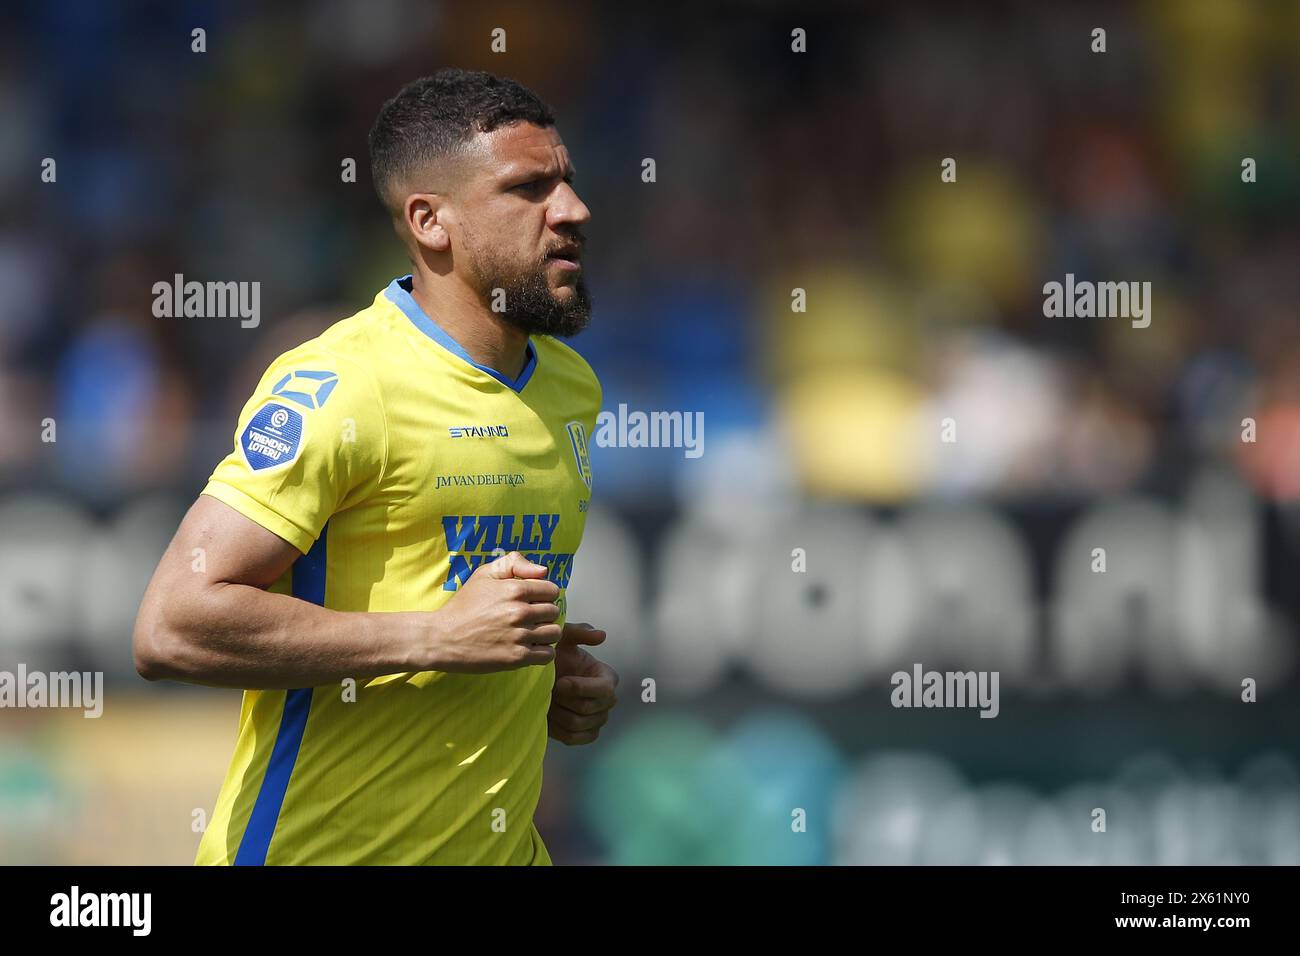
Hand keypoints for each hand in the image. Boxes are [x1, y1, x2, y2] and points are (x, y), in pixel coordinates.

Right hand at [425, 551, 561, 672]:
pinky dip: (542, 652)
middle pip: (554, 611)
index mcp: (515, 589)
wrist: (442, 637)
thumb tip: (543, 571)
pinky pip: (547, 655)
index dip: (544, 595)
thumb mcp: (484, 574)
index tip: (533, 601)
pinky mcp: (517, 658)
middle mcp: (520, 612)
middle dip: (544, 613)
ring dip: (546, 633)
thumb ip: (514, 564)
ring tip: (531, 633)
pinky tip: (529, 648)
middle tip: (529, 618)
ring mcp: (519, 636)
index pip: (552, 590)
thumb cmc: (463, 605)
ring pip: (554, 633)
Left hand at [548, 622, 617, 744]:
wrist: (544, 678)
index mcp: (608, 678)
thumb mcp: (563, 639)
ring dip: (557, 712)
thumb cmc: (556, 656)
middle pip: (588, 709)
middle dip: (563, 700)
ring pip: (577, 724)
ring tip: (548, 699)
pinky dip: (558, 729)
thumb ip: (579, 632)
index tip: (560, 682)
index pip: (604, 690)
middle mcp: (608, 701)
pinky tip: (550, 715)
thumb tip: (601, 635)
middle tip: (550, 690)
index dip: (580, 688)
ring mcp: (598, 719)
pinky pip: (574, 738)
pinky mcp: (586, 734)